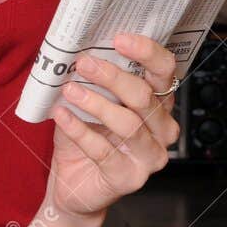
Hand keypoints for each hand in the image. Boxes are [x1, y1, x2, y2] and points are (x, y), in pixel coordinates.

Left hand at [49, 32, 180, 217]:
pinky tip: (61, 116)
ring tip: (69, 90)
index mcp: (158, 106)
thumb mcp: (90, 104)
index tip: (119, 38)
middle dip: (112, 76)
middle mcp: (162, 130)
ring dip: (95, 103)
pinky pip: (103, 150)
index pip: (165, 72)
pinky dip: (79, 130)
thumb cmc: (86, 140)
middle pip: (144, 96)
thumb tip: (80, 50)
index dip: (147, 52)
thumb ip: (94, 81)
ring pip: (127, 123)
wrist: (74, 187)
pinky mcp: (129, 179)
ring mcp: (149, 157)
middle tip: (83, 63)